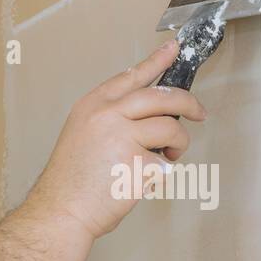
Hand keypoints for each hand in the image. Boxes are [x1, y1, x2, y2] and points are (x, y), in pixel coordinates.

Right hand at [20, 39, 206, 241]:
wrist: (61, 211)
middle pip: (161, 96)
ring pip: (171, 128)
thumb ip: (111, 118)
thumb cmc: (71, 182)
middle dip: (187, 103)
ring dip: (178, 144)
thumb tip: (150, 115)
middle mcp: (108, 114)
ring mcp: (124, 137)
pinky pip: (165, 163)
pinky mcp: (139, 162)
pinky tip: (142, 183)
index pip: (132, 75)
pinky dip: (160, 174)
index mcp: (93, 105)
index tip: (174, 49)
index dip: (156, 61)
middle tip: (199, 112)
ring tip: (169, 158)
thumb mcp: (83, 133)